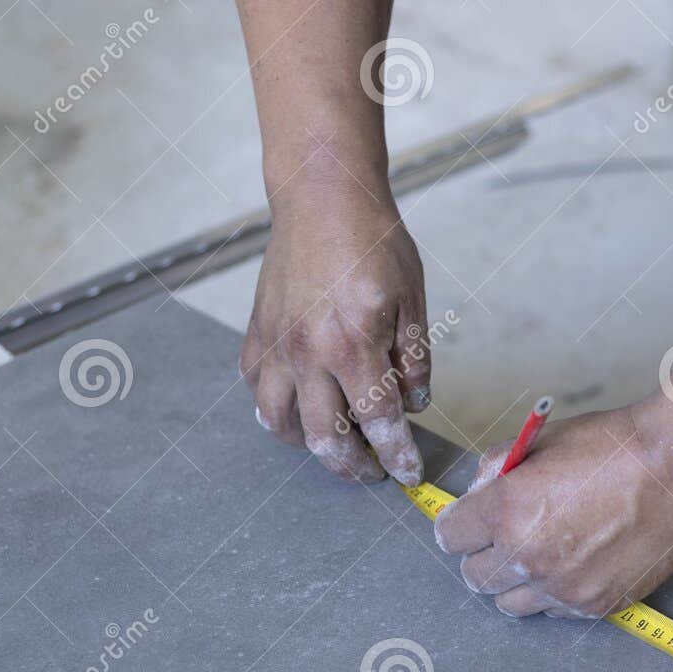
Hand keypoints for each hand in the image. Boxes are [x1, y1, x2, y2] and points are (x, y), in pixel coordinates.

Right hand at [241, 185, 429, 483]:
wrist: (322, 199)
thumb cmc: (373, 242)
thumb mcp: (413, 299)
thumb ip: (415, 359)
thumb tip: (413, 405)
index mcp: (354, 343)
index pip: (379, 421)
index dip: (397, 454)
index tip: (408, 473)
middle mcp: (308, 352)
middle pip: (326, 438)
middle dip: (353, 466)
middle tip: (372, 469)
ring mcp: (277, 345)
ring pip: (280, 423)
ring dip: (310, 444)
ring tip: (336, 443)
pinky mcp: (257, 334)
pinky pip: (258, 390)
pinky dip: (278, 410)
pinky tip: (303, 406)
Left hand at [432, 407, 672, 617]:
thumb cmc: (613, 449)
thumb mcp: (539, 442)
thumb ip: (496, 469)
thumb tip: (477, 494)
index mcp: (507, 510)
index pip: (449, 537)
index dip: (460, 524)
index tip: (471, 521)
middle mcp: (528, 556)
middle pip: (474, 577)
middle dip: (485, 554)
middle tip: (509, 535)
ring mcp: (561, 587)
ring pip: (509, 603)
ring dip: (517, 581)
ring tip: (543, 553)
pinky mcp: (593, 605)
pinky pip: (554, 611)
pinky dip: (556, 593)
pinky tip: (576, 563)